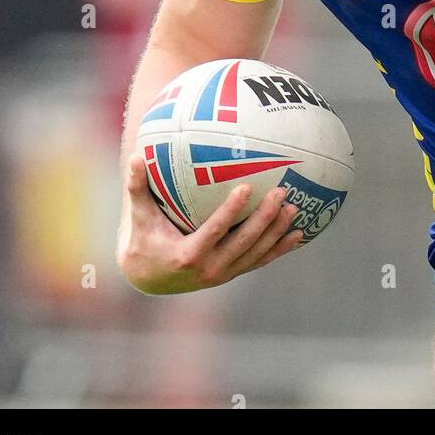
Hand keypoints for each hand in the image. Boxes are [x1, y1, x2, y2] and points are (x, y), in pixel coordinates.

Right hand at [116, 154, 303, 294]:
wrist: (149, 278)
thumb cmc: (143, 240)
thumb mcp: (139, 217)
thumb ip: (137, 189)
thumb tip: (135, 157)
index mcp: (187, 255)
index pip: (214, 231)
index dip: (231, 211)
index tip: (246, 188)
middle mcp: (208, 269)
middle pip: (243, 242)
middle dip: (264, 218)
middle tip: (280, 192)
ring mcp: (223, 274)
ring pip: (256, 252)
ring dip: (277, 232)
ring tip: (294, 208)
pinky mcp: (232, 274)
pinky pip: (260, 261)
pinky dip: (279, 249)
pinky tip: (300, 234)